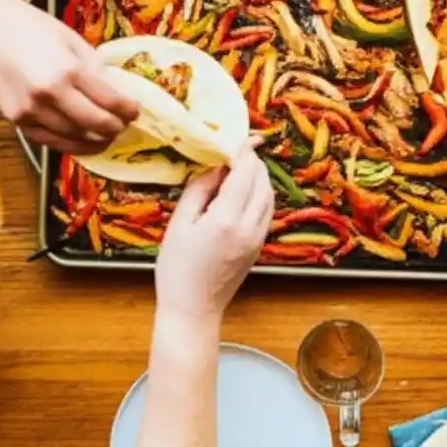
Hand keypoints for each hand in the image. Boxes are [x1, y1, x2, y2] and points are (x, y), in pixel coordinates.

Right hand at [0, 0, 139, 155]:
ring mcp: (31, 110)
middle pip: (96, 125)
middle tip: (123, 125)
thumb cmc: (32, 27)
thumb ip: (95, 69)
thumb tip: (116, 93)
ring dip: (95, 140)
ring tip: (106, 136)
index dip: (129, 110)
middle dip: (115, 128)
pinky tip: (82, 138)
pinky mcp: (17, 120)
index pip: (111, 102)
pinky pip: (51, 140)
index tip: (135, 111)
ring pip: (74, 139)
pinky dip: (70, 143)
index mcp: (68, 70)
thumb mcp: (73, 41)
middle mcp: (50, 94)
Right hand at [155, 142, 273, 322]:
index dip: (244, 150)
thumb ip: (199, 189)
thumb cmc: (176, 268)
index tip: (241, 136)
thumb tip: (214, 165)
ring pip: (269, 196)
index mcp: (226, 219)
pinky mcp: (259, 248)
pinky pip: (267, 212)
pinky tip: (243, 192)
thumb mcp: (180, 223)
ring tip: (240, 168)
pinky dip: (260, 194)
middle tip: (237, 150)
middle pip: (262, 181)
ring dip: (259, 177)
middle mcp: (249, 227)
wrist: (192, 310)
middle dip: (253, 162)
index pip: (244, 172)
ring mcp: (258, 239)